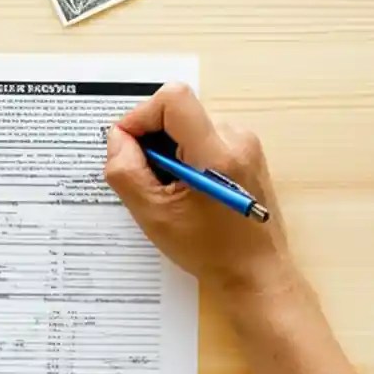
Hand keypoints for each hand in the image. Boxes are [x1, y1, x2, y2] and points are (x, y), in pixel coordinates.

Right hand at [104, 83, 298, 294]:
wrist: (255, 273)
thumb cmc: (208, 250)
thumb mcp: (153, 216)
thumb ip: (127, 172)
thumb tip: (117, 138)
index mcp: (215, 153)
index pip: (173, 99)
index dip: (141, 116)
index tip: (127, 147)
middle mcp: (235, 139)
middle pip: (178, 112)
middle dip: (153, 139)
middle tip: (148, 180)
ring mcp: (245, 144)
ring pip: (188, 126)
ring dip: (169, 151)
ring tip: (170, 191)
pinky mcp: (247, 153)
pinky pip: (204, 138)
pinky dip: (185, 156)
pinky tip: (188, 191)